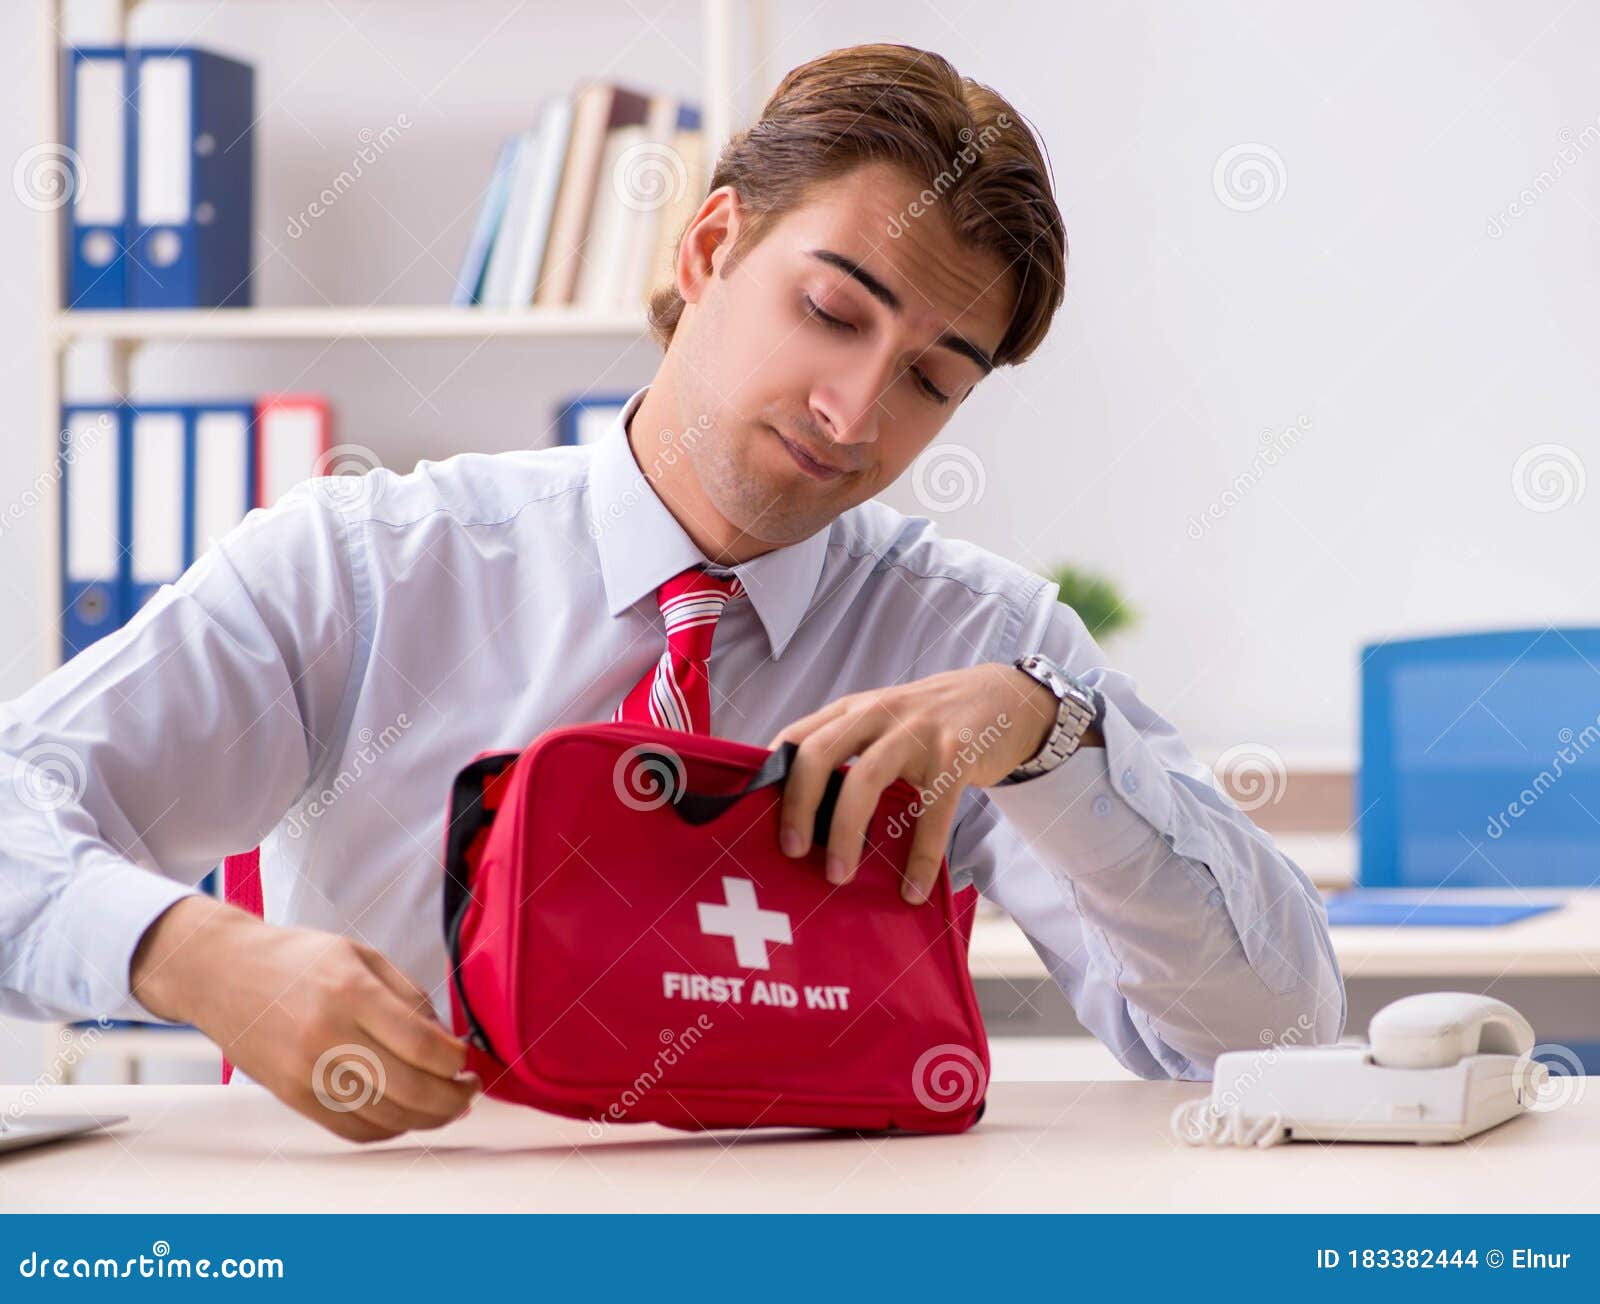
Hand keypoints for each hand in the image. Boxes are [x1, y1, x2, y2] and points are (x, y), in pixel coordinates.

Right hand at [132, 895, 479, 1142]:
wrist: (222, 973)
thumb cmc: (298, 960)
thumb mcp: (361, 955)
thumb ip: (409, 997)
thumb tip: (448, 1044)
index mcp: (351, 992)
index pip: (421, 1044)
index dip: (456, 1061)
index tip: (468, 1060)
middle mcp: (327, 1036)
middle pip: (409, 1089)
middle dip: (452, 1098)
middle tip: (470, 1091)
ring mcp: (306, 1072)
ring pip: (384, 1116)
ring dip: (427, 1119)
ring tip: (447, 1106)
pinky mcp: (291, 1096)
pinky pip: (351, 1129)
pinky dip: (388, 1130)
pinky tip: (407, 1116)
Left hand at [764, 662, 1101, 904]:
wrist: (1004, 699)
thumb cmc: (930, 724)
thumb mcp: (882, 722)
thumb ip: (846, 751)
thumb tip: (797, 813)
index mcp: (852, 711)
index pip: (796, 737)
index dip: (769, 777)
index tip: (751, 819)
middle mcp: (877, 714)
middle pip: (819, 754)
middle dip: (798, 806)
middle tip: (790, 850)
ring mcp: (916, 732)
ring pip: (865, 780)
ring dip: (846, 833)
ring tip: (839, 876)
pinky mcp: (954, 754)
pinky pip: (930, 812)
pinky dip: (919, 856)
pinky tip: (911, 889)